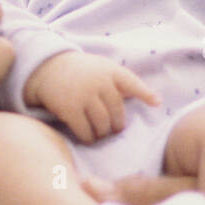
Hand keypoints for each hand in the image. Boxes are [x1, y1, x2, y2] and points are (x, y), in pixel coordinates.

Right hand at [24, 51, 160, 142]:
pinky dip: (88, 137)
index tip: (156, 103)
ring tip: (101, 134)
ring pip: (102, 123)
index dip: (145, 93)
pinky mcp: (69, 108)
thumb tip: (151, 99)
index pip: (131, 82)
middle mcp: (98, 82)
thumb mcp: (102, 67)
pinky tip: (88, 137)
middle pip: (116, 111)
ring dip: (103, 132)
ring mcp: (83, 95)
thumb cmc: (82, 71)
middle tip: (115, 129)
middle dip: (117, 124)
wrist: (48, 68)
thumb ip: (120, 81)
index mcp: (109, 71)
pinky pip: (85, 130)